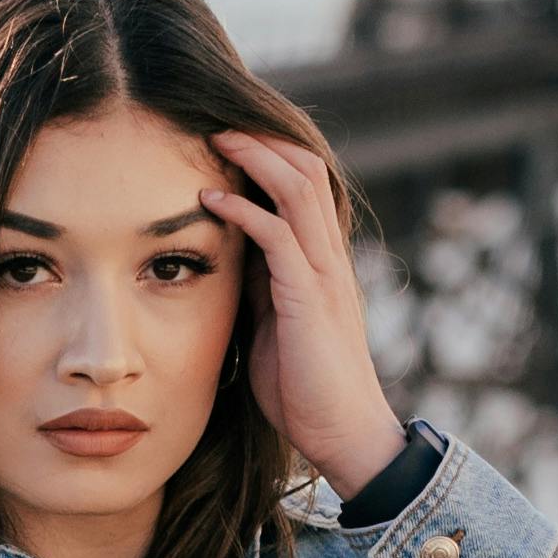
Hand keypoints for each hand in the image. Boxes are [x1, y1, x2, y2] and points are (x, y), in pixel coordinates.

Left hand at [203, 128, 404, 499]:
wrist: (344, 435)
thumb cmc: (306, 390)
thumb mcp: (275, 325)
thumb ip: (263, 286)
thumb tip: (233, 255)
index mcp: (323, 261)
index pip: (306, 184)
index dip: (271, 154)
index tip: (228, 138)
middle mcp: (330, 257)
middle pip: (306, 170)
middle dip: (262, 139)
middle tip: (217, 122)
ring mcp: (324, 274)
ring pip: (298, 189)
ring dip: (254, 158)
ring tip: (215, 140)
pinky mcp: (309, 298)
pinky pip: (278, 236)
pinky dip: (244, 211)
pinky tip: (212, 200)